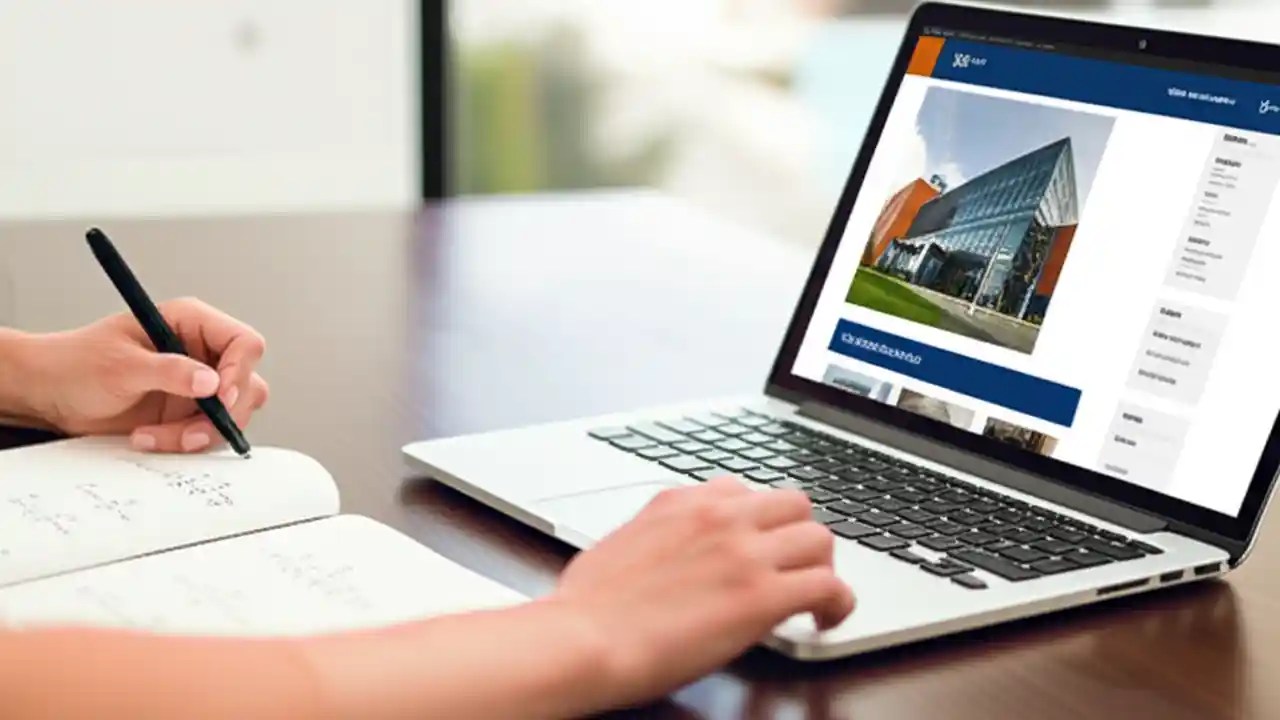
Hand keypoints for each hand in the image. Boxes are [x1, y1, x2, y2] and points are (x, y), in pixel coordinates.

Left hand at [15, 297, 267, 452]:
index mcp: (190, 324)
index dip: (240, 370)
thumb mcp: (120, 365)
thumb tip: (211, 382)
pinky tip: (152, 438)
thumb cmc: (76, 364)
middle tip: (190, 432)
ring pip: (233, 413)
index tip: (220, 397)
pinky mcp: (189, 412)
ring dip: (201, 432)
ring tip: (158, 437)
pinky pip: (210, 432)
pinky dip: (187, 442)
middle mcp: (202, 352)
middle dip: (221, 413)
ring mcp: (198, 384)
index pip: (243, 343)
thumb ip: (169, 371)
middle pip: (245, 383)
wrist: (51, 395)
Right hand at [549, 477, 854, 705]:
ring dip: (821, 567)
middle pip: (793, 503)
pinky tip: (824, 621)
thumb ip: (657, 536)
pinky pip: (829, 586)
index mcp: (682, 503)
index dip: (755, 522)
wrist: (584, 637)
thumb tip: (665, 552)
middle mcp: (719, 516)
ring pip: (820, 538)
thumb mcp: (621, 543)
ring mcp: (745, 553)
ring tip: (813, 597)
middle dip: (797, 534)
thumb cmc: (586, 606)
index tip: (754, 545)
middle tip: (792, 568)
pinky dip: (837, 604)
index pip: (740, 491)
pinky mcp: (763, 596)